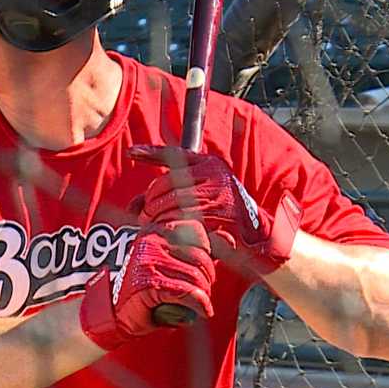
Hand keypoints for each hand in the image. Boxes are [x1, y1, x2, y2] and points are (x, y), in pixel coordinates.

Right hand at [79, 221, 216, 350]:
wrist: (114, 310)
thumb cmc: (146, 286)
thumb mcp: (172, 263)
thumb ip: (200, 251)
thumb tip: (229, 239)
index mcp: (157, 231)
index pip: (198, 235)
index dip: (206, 256)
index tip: (199, 270)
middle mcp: (152, 241)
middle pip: (201, 259)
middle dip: (206, 279)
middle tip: (198, 292)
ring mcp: (149, 261)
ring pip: (197, 278)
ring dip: (202, 295)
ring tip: (194, 302)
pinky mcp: (149, 283)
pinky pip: (188, 293)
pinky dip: (199, 305)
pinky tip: (201, 311)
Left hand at [127, 145, 299, 275]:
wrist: (257, 236)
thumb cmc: (224, 213)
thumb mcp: (203, 191)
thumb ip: (172, 189)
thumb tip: (131, 205)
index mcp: (210, 164)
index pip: (174, 154)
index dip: (150, 153)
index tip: (132, 151)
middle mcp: (212, 175)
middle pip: (162, 185)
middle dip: (150, 203)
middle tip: (146, 216)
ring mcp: (214, 195)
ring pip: (167, 204)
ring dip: (157, 218)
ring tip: (159, 226)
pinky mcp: (213, 217)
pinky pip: (178, 221)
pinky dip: (170, 228)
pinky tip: (172, 233)